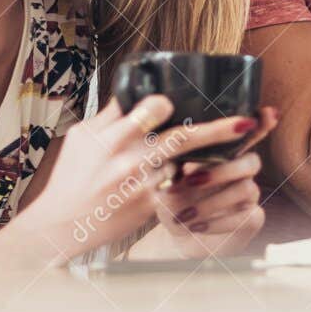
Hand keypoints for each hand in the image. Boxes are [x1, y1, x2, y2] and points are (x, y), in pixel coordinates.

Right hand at [13, 97, 269, 262]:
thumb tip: (135, 87)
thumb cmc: (72, 176)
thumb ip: (112, 114)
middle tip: (247, 121)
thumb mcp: (82, 138)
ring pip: (189, 165)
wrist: (63, 224)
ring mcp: (144, 186)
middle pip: (182, 139)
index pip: (148, 111)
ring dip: (217, 155)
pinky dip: (200, 177)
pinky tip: (219, 170)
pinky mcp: (153, 206)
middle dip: (218, 130)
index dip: (164, 103)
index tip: (173, 100)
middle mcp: (130, 161)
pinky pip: (183, 187)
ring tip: (244, 142)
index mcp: (111, 138)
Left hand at [148, 105, 278, 257]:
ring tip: (184, 214)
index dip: (262, 123)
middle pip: (250, 161)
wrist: (179, 238)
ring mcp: (250, 196)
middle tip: (191, 180)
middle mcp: (242, 173)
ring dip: (212, 201)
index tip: (269, 112)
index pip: (246, 135)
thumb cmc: (173, 202)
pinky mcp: (252, 219)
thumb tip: (175, 163)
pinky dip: (216, 221)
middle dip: (221, 170)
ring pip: (246, 188)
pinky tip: (195, 226)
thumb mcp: (164, 182)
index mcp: (223, 156)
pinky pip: (244, 216)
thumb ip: (172, 168)